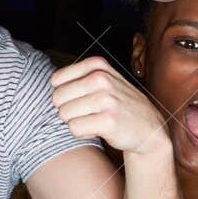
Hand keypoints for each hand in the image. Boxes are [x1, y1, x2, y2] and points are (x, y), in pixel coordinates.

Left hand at [51, 57, 170, 158]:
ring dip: (75, 122)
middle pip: (57, 98)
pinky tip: (98, 129)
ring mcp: (106, 99)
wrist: (148, 128)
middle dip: (67, 109)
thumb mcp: (104, 79)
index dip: (64, 94)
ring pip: (64, 114)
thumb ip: (77, 76)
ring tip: (94, 119)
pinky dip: (82, 133)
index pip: (56, 80)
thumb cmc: (118, 104)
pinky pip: (75, 129)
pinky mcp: (108, 121)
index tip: (81, 98)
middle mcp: (101, 79)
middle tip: (87, 112)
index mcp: (97, 65)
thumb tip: (49, 83)